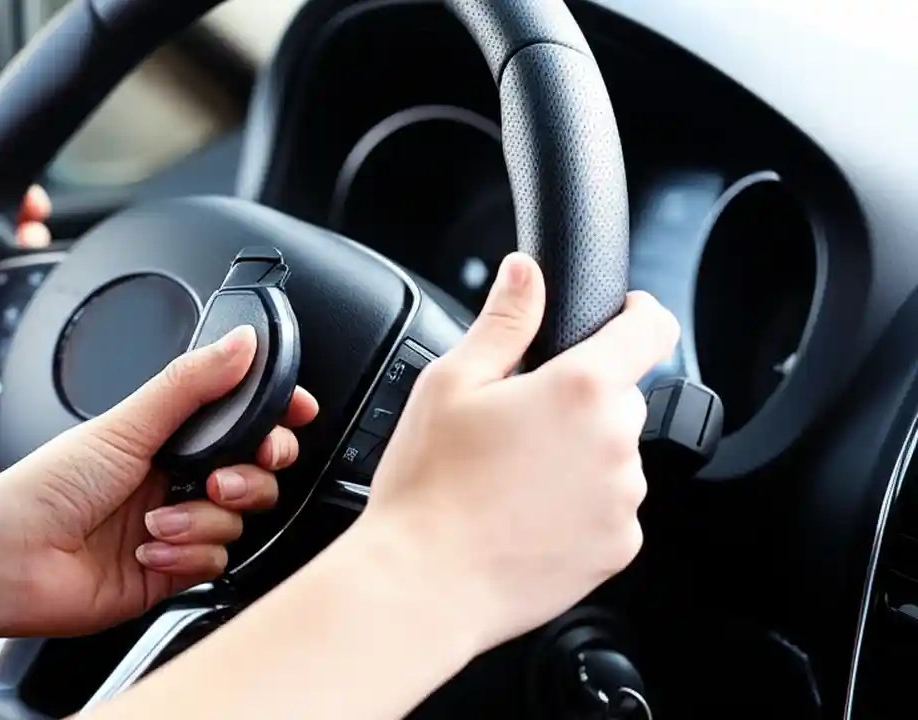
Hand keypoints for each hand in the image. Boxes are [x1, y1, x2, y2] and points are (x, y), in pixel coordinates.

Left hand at [0, 326, 318, 637]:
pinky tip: (147, 551)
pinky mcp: (173, 569)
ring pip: (239, 521)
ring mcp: (177, 524)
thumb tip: (241, 342)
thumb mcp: (128, 423)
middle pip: (256, 473)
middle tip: (221, 478)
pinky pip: (216, 562)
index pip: (242, 417)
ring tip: (157, 521)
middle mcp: (176, 477)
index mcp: (167, 433)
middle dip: (250, 476)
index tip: (293, 412)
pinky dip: (186, 556)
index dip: (275, 416)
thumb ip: (192, 383)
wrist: (12, 559)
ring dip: (202, 522)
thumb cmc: (48, 487)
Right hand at [355, 253, 678, 649]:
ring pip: (614, 456)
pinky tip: (524, 515)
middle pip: (621, 399)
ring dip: (580, 456)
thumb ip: (504, 320)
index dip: (638, 313)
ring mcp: (623, 500)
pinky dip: (579, 506)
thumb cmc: (429, 485)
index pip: (649, 329)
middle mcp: (617, 442)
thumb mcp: (451, 382)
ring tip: (512, 478)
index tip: (623, 316)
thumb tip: (527, 272)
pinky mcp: (619, 548)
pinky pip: (609, 509)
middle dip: (581, 400)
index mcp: (581, 389)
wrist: (423, 583)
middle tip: (516, 422)